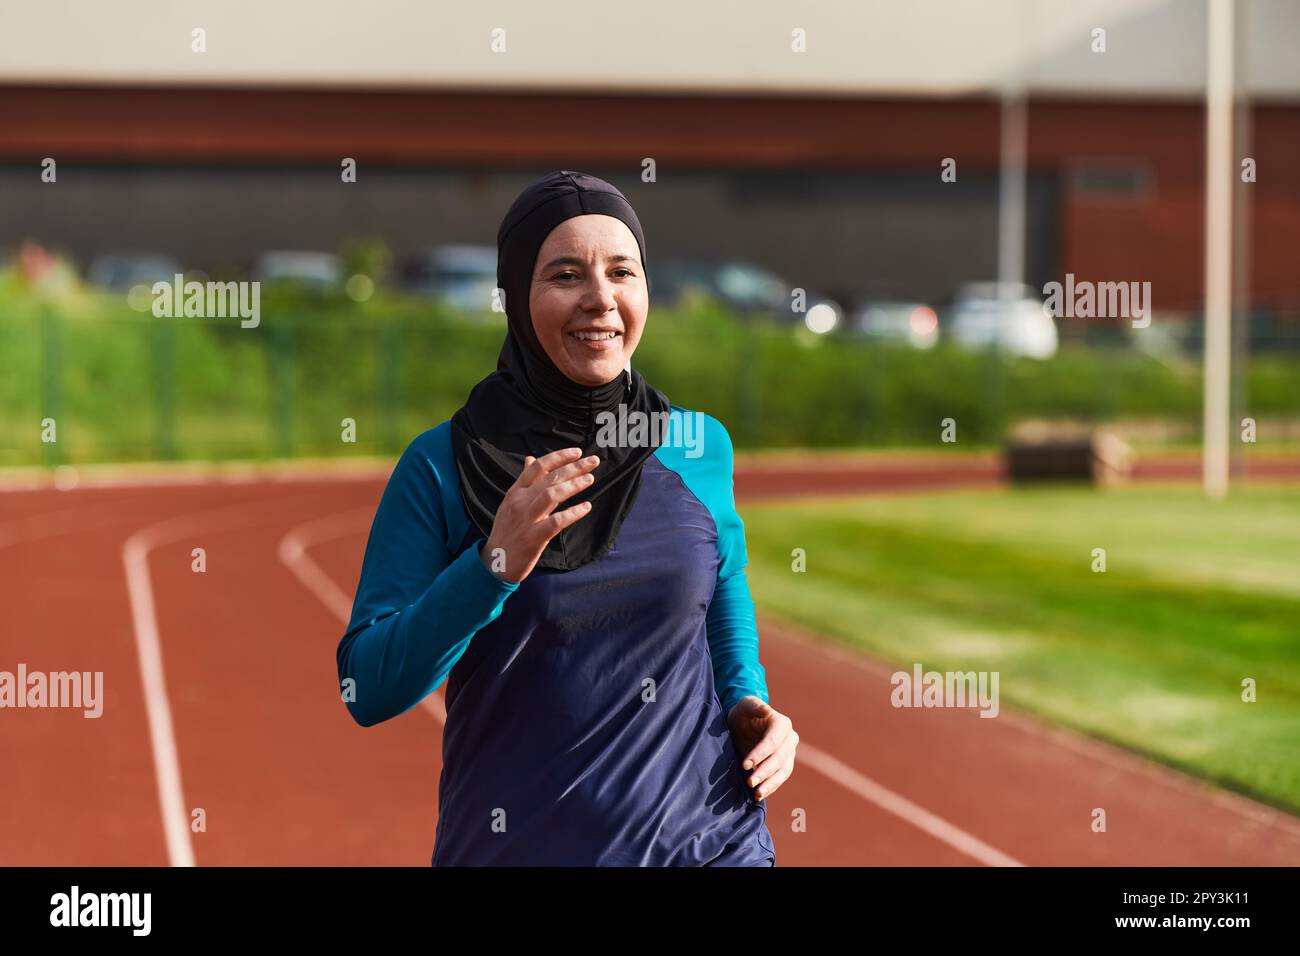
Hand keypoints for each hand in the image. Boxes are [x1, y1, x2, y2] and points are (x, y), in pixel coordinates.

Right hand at [479, 446, 599, 583]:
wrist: (494, 562)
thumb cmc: (507, 531)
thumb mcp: (510, 503)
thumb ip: (525, 482)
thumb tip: (530, 459)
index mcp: (515, 492)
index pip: (537, 467)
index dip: (558, 457)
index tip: (577, 452)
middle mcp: (520, 502)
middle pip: (549, 478)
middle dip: (573, 467)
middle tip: (593, 461)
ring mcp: (526, 520)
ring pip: (551, 495)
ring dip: (573, 485)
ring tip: (590, 479)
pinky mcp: (534, 538)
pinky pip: (556, 521)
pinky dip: (573, 513)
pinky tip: (586, 507)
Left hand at [727, 697, 797, 801]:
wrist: (743, 725)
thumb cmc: (743, 713)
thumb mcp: (745, 705)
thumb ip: (754, 706)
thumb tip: (767, 711)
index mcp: (782, 724)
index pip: (772, 742)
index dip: (760, 754)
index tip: (745, 764)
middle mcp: (790, 739)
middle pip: (779, 759)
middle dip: (764, 772)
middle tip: (749, 782)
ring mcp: (789, 753)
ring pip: (783, 772)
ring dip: (770, 784)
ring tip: (756, 794)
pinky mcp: (784, 765)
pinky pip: (780, 778)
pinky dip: (771, 787)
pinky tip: (759, 795)